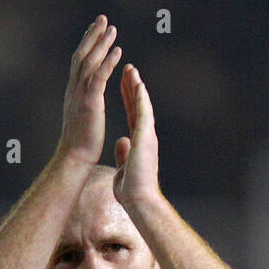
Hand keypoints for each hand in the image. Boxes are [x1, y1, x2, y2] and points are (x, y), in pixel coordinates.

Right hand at [56, 16, 122, 165]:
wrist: (74, 158)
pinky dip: (109, 61)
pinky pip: (100, 77)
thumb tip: (88, 104)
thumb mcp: (81, 119)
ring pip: (90, 62)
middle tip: (102, 18)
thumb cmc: (79, 145)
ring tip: (112, 28)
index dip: (86, 44)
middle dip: (92, 36)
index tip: (94, 30)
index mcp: (73, 93)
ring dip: (101, 43)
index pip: (78, 63)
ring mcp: (81, 95)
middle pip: (82, 55)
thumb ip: (84, 105)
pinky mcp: (90, 103)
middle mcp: (74, 89)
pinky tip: (118, 50)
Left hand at [113, 63, 160, 208]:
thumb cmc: (132, 189)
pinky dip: (141, 98)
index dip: (128, 97)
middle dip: (132, 86)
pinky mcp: (146, 138)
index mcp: (139, 140)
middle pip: (138, 105)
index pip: (132, 113)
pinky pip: (143, 114)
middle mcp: (145, 135)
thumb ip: (123, 152)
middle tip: (128, 68)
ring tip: (131, 70)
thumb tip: (121, 142)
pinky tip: (138, 84)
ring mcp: (147, 135)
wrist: (139, 200)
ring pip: (142, 105)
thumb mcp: (124, 166)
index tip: (124, 82)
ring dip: (137, 87)